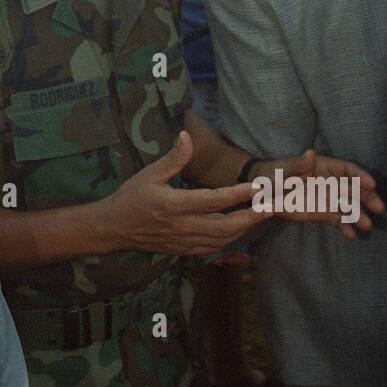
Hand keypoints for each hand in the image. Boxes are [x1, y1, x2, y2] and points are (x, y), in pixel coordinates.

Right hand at [106, 130, 269, 255]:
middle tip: (271, 207)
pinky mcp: (184, 250)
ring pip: (222, 240)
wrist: (114, 228)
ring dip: (244, 229)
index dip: (237, 194)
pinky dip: (231, 239)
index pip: (212, 201)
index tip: (257, 186)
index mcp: (173, 205)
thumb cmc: (132, 196)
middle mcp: (181, 226)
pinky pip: (213, 247)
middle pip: (224, 226)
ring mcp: (183, 241)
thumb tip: (187, 136)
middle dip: (251, 217)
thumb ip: (173, 158)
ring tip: (262, 216)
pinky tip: (242, 229)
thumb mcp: (149, 173)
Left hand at [250, 149, 383, 239]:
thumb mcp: (282, 169)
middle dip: (367, 197)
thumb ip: (296, 165)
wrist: (263, 193)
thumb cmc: (273, 174)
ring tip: (367, 226)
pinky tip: (351, 235)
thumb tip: (310, 154)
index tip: (372, 184)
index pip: (347, 169)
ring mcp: (328, 198)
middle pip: (354, 189)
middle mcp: (331, 182)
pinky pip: (337, 220)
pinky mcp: (323, 212)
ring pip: (348, 206)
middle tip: (379, 207)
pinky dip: (345, 227)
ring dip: (359, 216)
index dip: (360, 176)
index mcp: (324, 166)